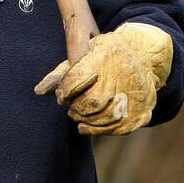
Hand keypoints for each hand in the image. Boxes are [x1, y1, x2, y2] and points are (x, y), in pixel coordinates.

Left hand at [34, 21, 173, 134]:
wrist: (144, 55)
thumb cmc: (106, 54)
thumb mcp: (85, 52)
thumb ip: (63, 71)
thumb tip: (39, 91)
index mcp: (105, 56)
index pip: (78, 79)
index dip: (65, 91)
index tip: (62, 95)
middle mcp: (123, 75)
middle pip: (92, 102)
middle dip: (76, 108)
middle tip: (71, 106)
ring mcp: (136, 95)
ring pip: (105, 118)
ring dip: (86, 120)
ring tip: (78, 114)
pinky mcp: (143, 110)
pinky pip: (119, 128)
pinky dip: (99, 131)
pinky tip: (86, 127)